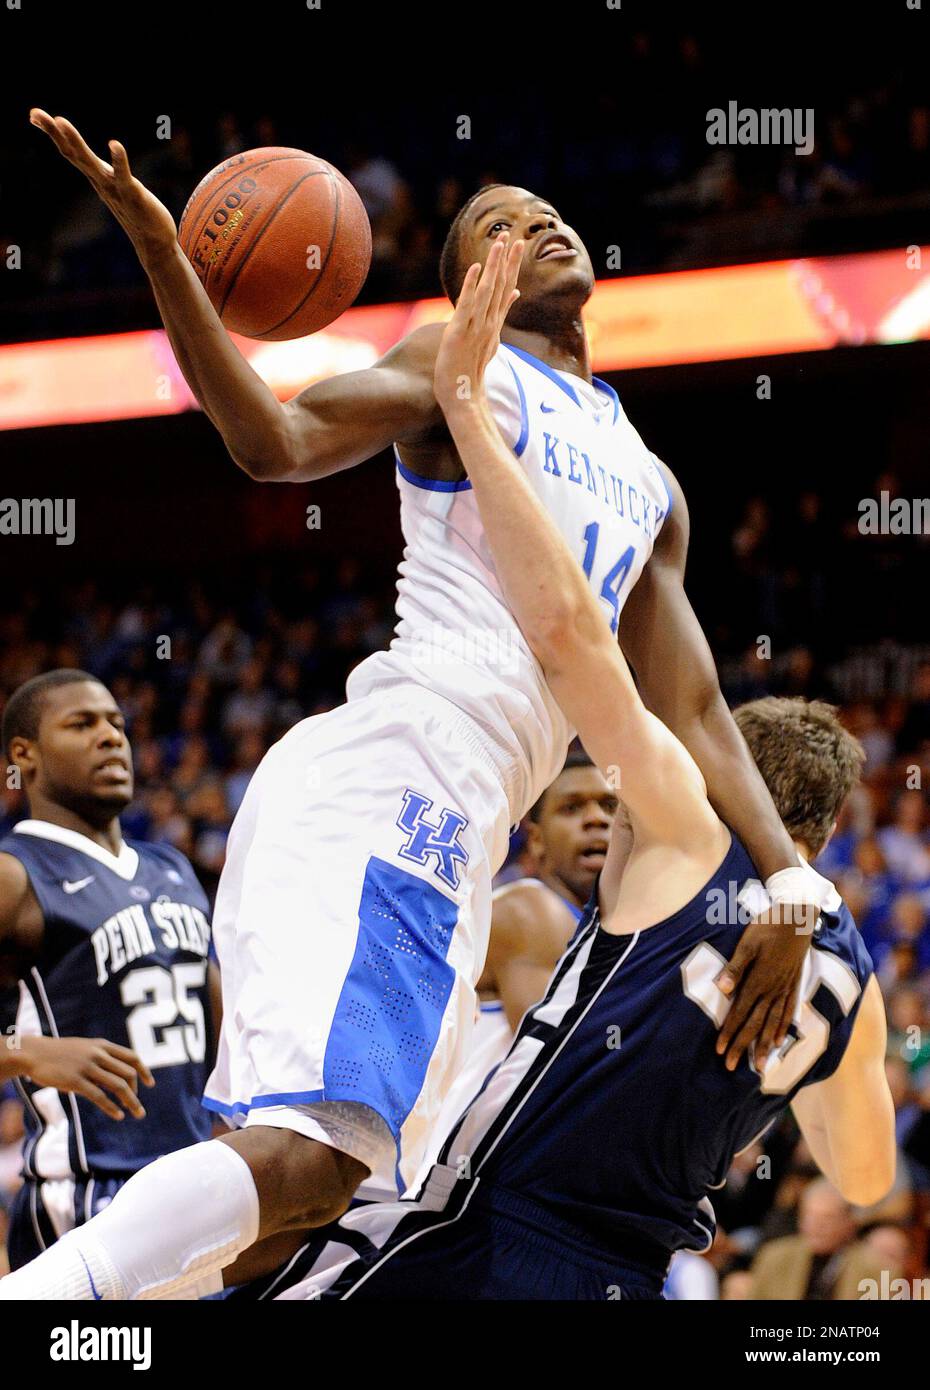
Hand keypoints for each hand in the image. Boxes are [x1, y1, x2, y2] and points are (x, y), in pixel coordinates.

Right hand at [18, 1035, 154, 1120]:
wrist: (34, 1053)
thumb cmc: (60, 1053)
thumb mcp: (85, 1049)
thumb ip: (102, 1059)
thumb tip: (117, 1078)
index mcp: (102, 1046)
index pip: (132, 1057)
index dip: (144, 1071)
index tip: (150, 1083)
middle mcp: (98, 1054)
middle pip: (128, 1074)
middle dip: (137, 1092)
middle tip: (138, 1107)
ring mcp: (87, 1067)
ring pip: (118, 1085)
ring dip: (131, 1101)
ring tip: (137, 1114)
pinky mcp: (75, 1080)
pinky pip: (99, 1096)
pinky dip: (112, 1107)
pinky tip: (118, 1115)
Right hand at [29, 109, 177, 264]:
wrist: (155, 243)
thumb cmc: (139, 213)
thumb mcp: (117, 185)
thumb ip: (110, 173)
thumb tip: (103, 158)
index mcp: (96, 176)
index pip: (70, 151)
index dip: (53, 133)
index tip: (34, 115)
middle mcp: (100, 181)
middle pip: (72, 153)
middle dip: (54, 132)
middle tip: (34, 112)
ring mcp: (114, 188)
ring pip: (89, 162)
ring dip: (75, 141)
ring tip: (60, 120)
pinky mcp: (132, 195)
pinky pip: (123, 175)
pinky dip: (119, 160)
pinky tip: (114, 144)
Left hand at [433, 233, 523, 413]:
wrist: (464, 396)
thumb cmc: (472, 369)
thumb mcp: (490, 339)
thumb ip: (500, 315)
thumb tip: (514, 294)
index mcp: (495, 323)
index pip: (506, 288)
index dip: (512, 265)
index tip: (518, 244)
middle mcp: (489, 322)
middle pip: (501, 285)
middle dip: (507, 260)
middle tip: (514, 235)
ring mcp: (476, 327)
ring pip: (487, 291)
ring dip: (494, 267)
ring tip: (499, 244)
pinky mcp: (460, 332)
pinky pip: (467, 306)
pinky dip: (471, 286)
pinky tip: (475, 269)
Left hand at [715, 903, 814, 1070]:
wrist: (798, 915)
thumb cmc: (768, 925)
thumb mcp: (747, 942)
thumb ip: (735, 967)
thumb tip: (722, 990)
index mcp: (759, 980)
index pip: (740, 1013)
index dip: (729, 1033)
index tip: (720, 1051)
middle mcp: (773, 989)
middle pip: (756, 1024)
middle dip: (743, 1046)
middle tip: (732, 1067)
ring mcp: (785, 988)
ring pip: (773, 1023)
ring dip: (765, 1045)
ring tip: (760, 1066)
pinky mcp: (794, 983)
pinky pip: (789, 1011)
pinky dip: (783, 1028)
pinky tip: (780, 1040)